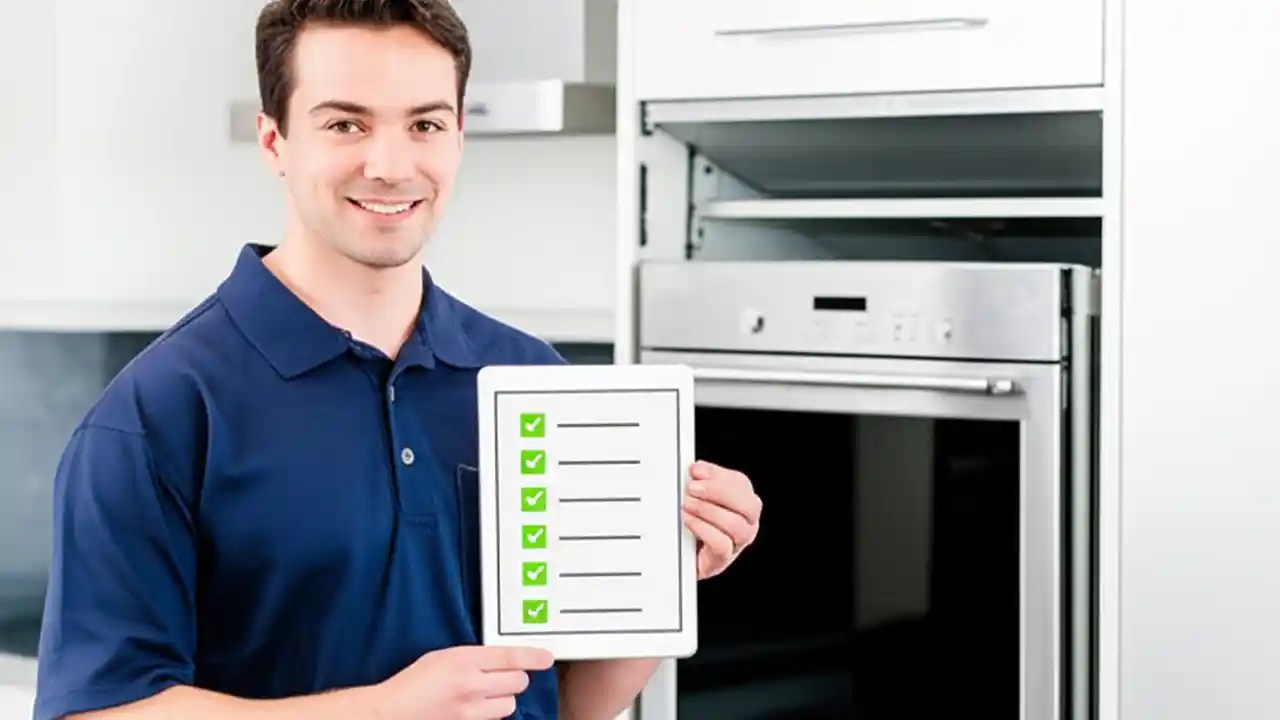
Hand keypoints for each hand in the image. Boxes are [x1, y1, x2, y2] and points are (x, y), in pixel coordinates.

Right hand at [372, 645, 553, 719]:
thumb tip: (500, 659)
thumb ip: (473, 657)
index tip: (546, 658)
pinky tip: (479, 707)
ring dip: (505, 698)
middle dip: (516, 678)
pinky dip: (492, 713)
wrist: (393, 711)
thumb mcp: (443, 656)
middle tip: (507, 676)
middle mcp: (471, 684)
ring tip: (488, 694)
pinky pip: (494, 719)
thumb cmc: (413, 682)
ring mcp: (470, 708)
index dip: (534, 656)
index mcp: (464, 659)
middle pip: (518, 681)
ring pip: (510, 703)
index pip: (511, 655)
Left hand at [682, 460, 761, 579]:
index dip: (718, 475)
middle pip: (749, 505)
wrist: (683, 557)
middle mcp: (747, 523)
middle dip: (718, 492)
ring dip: (708, 511)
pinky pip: (721, 545)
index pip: (741, 484)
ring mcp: (737, 543)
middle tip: (692, 487)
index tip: (695, 470)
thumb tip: (695, 469)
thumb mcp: (698, 499)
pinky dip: (703, 529)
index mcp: (743, 502)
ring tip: (687, 504)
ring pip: (736, 526)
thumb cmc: (694, 525)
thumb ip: (700, 482)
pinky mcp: (722, 560)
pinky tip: (689, 520)